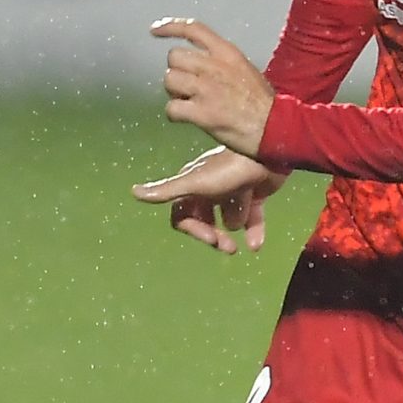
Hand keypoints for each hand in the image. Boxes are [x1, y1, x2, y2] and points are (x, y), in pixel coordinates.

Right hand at [131, 145, 285, 253]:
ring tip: (246, 234)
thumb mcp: (196, 183)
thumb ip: (167, 191)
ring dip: (237, 226)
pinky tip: (256, 245)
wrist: (268, 154)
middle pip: (205, 220)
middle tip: (229, 249)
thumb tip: (133, 192)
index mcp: (193, 186)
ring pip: (230, 220)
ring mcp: (233, 191)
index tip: (210, 238)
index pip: (183, 216)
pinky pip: (252, 218)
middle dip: (214, 236)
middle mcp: (211, 189)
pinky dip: (255, 232)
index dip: (193, 230)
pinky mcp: (255, 193)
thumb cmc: (229, 169)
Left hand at [151, 18, 274, 156]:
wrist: (278, 128)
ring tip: (190, 103)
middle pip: (174, 57)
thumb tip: (196, 65)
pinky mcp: (202, 113)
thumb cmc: (263, 103)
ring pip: (169, 81)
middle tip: (188, 87)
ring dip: (174, 93)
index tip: (154, 31)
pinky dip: (175, 115)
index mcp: (228, 53)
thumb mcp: (246, 70)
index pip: (194, 29)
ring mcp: (207, 90)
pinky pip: (171, 108)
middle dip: (176, 72)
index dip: (170, 27)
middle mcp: (215, 67)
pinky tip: (187, 119)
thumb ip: (221, 63)